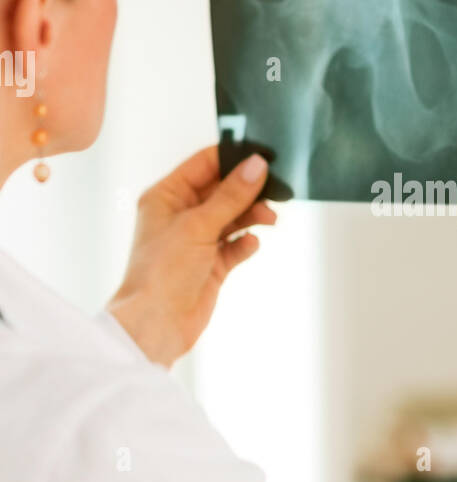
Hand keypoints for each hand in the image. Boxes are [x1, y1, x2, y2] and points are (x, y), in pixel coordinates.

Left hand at [106, 146, 275, 366]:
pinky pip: (235, 246)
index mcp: (166, 196)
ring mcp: (196, 240)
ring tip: (270, 219)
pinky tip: (251, 244)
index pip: (204, 164)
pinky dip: (246, 243)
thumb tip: (256, 166)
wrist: (157, 325)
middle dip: (248, 190)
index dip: (232, 158)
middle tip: (275, 190)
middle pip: (222, 190)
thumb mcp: (198, 225)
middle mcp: (180, 215)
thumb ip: (231, 196)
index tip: (262, 156)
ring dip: (252, 216)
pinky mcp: (211, 264)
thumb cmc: (161, 272)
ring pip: (233, 217)